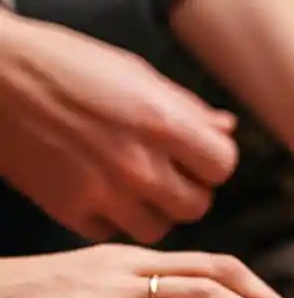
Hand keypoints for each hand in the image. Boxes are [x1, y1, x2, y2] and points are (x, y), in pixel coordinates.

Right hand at [0, 15, 237, 243]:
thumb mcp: (137, 73)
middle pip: (196, 206)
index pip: (222, 167)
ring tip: (136, 187)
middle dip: (188, 190)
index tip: (196, 154)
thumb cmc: (64, 63)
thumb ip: (187, 108)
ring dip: (153, 211)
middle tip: (169, 173)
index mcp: (164, 124)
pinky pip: (110, 233)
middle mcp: (139, 164)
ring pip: (158, 229)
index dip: (212, 160)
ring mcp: (102, 191)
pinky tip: (101, 193)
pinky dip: (111, 219)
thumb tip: (225, 128)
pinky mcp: (66, 208)